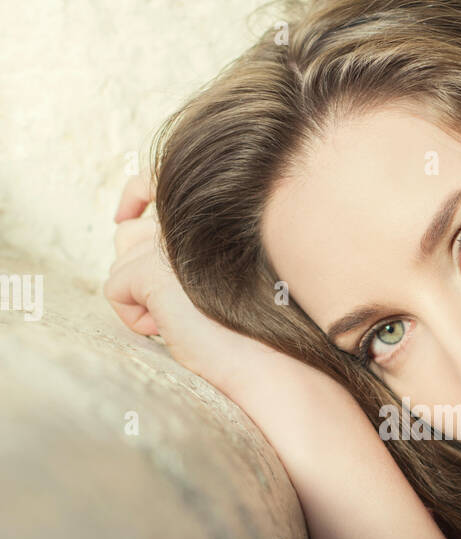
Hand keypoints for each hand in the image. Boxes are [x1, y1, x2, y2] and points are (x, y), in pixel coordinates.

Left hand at [103, 171, 279, 397]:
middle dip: (136, 271)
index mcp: (211, 211)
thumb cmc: (249, 324)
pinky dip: (132, 317)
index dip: (134, 195)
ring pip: (119, 264)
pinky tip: (165, 329)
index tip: (125, 214)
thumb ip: (185, 246)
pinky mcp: (151, 272)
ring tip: (173, 320)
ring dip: (137, 297)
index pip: (152, 181)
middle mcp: (189, 218)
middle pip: (128, 232)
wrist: (267, 356)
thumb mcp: (216, 273)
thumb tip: (134, 234)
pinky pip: (114, 290)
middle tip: (168, 307)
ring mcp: (169, 242)